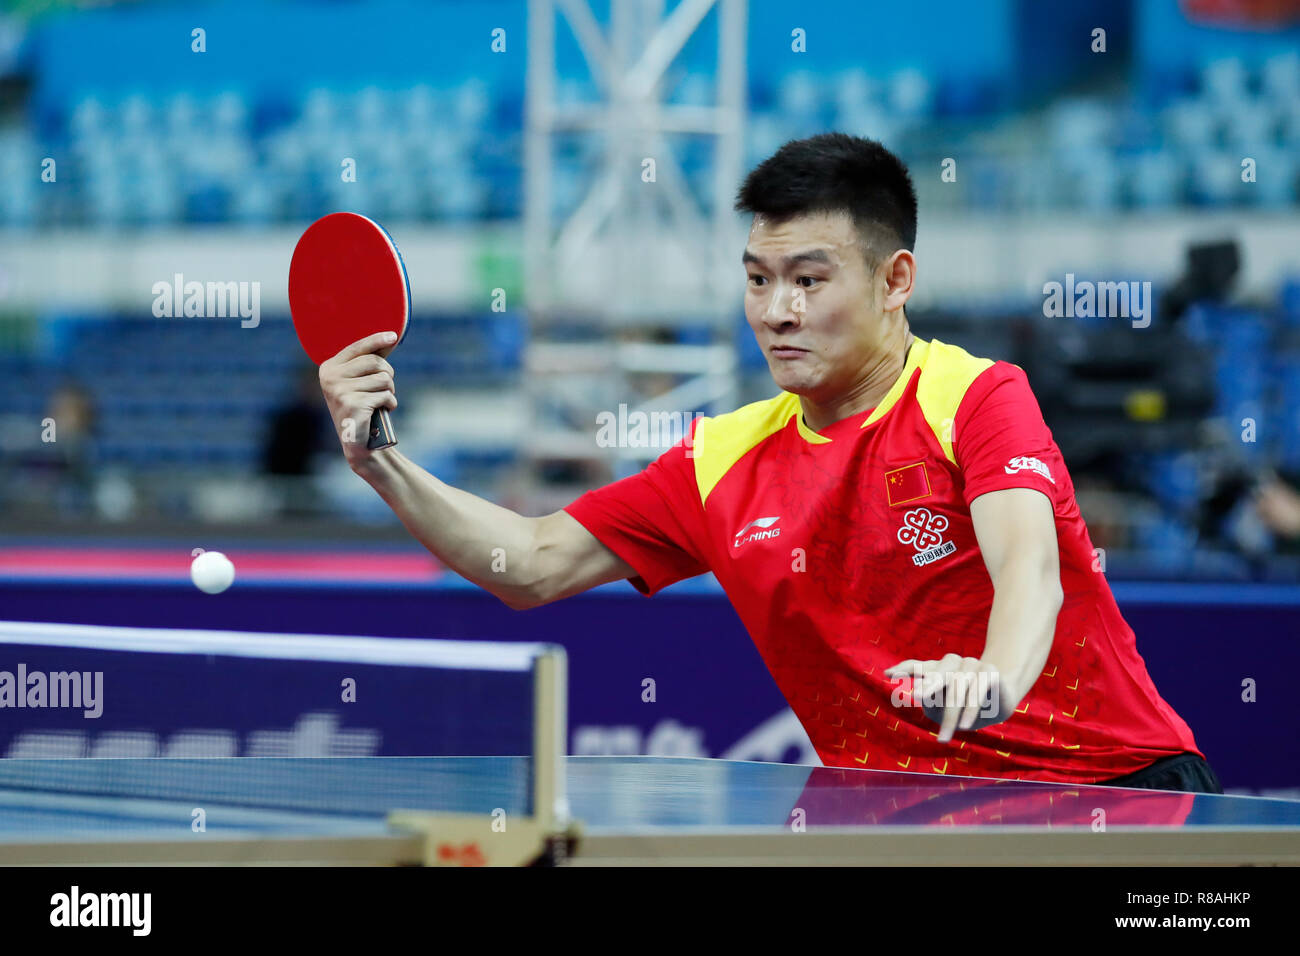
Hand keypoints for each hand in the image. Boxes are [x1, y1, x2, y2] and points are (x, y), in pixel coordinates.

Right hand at [318, 331, 397, 467]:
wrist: (359, 443)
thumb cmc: (362, 409)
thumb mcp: (360, 382)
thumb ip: (370, 361)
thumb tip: (390, 338)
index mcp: (329, 368)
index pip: (357, 347)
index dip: (377, 340)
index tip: (393, 335)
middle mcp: (330, 377)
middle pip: (375, 362)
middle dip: (388, 374)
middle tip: (387, 387)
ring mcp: (340, 391)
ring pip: (383, 378)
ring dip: (390, 390)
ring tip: (381, 401)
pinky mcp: (353, 404)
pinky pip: (385, 395)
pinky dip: (390, 403)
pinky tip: (381, 411)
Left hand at [885, 654, 1013, 743]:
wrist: (1002, 700)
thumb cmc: (966, 707)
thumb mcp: (945, 708)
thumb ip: (932, 700)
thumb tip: (918, 692)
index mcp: (938, 670)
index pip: (919, 666)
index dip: (905, 669)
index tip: (888, 675)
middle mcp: (953, 664)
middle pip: (939, 671)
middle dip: (928, 684)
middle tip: (916, 696)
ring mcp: (971, 664)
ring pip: (959, 686)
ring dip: (952, 715)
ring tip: (944, 738)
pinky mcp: (989, 670)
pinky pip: (978, 688)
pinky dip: (970, 709)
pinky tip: (965, 726)